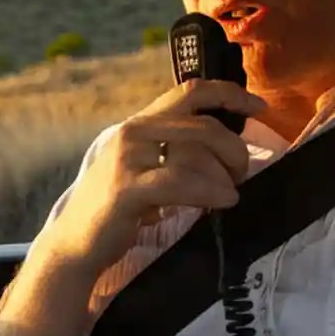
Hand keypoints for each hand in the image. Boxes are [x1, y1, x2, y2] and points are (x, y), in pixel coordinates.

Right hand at [32, 79, 266, 278]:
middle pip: (203, 125)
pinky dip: (210, 191)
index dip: (229, 94)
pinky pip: (181, 182)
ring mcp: (128, 159)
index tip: (260, 107)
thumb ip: (175, 152)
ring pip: (196, 153)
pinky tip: (224, 201)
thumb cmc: (116, 210)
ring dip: (225, 175)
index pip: (190, 91)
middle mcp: (132, 132)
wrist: (75, 244)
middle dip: (234, 148)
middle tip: (242, 174)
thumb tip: (226, 150)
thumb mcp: (145, 169)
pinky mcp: (127, 188)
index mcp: (140, 123)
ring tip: (231, 194)